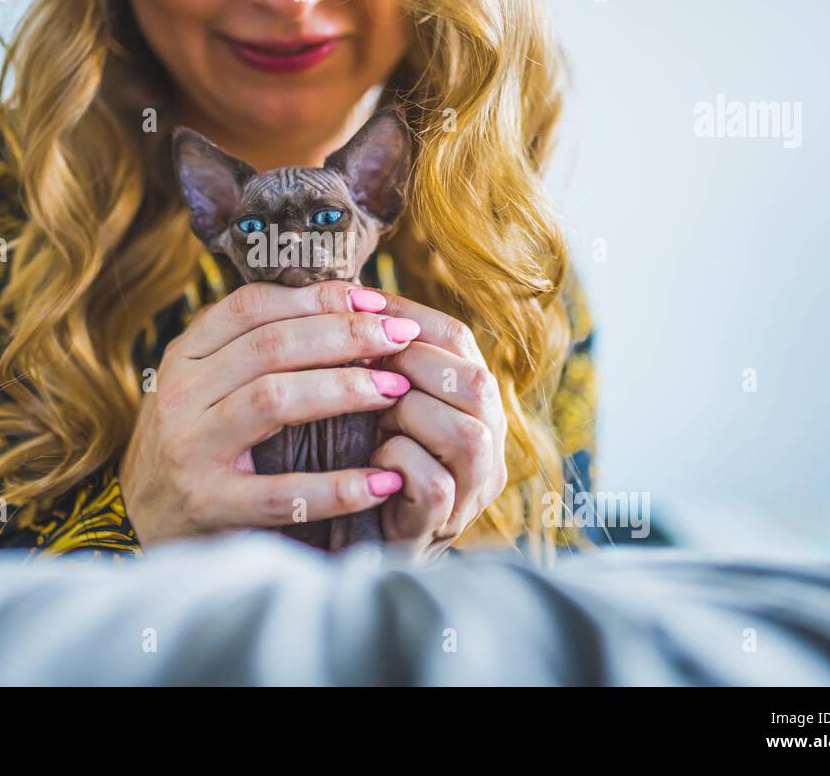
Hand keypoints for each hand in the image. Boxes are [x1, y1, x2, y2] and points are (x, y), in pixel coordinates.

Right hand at [118, 280, 420, 546]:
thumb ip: (255, 352)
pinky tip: (382, 482)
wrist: (140, 523)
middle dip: (344, 334)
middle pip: (269, 347)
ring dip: (343, 390)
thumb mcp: (205, 387)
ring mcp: (190, 451)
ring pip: (273, 400)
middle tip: (400, 336)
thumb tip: (346, 307)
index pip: (250, 307)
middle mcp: (181, 396)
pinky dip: (338, 487)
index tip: (373, 298)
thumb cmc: (195, 446)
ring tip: (396, 389)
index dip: (316, 297)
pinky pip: (283, 493)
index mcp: (184, 358)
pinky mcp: (209, 506)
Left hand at [366, 290, 508, 561]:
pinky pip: (434, 484)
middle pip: (477, 381)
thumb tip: (343, 288)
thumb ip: (372, 356)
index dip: (409, 314)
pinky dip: (399, 462)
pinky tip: (372, 460)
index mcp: (467, 399)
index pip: (458, 338)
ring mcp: (469, 489)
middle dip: (415, 364)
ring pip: (468, 432)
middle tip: (366, 364)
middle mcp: (485, 442)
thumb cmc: (355, 458)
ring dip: (411, 414)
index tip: (359, 302)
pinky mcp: (440, 527)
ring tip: (375, 417)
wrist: (344, 541)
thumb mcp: (368, 398)